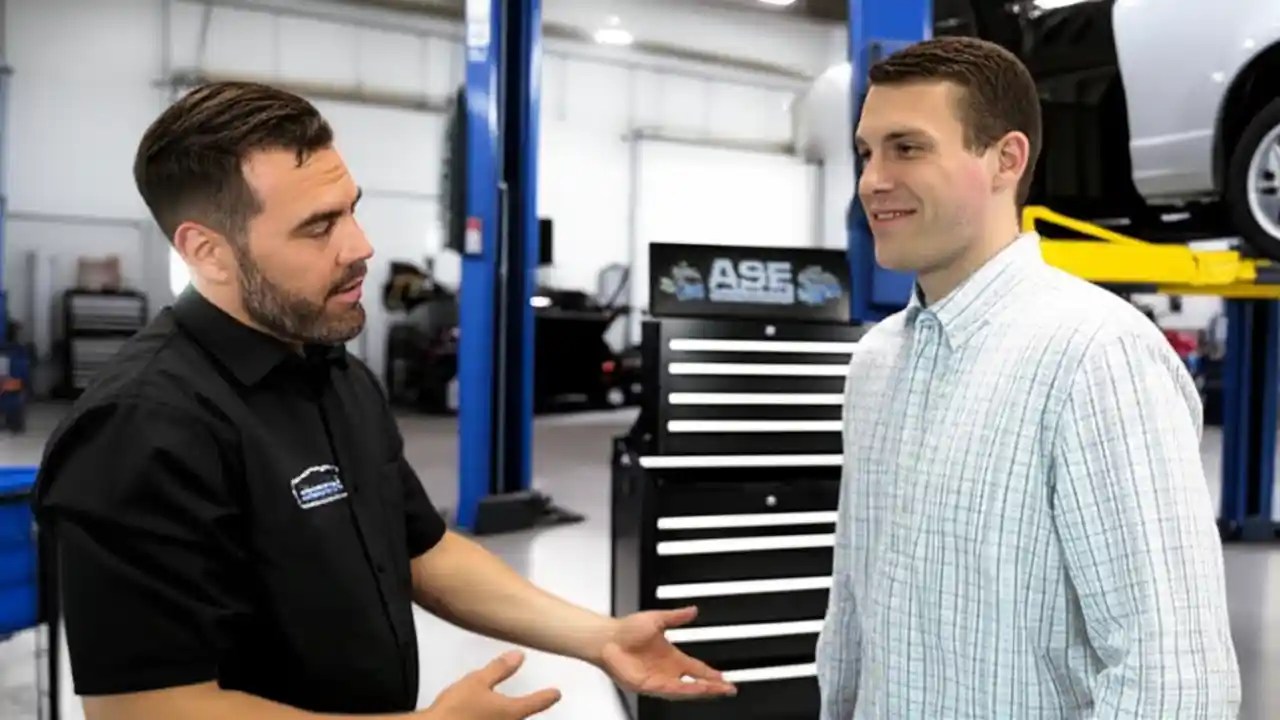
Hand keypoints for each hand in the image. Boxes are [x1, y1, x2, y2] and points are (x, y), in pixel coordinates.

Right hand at [424, 650, 560, 718]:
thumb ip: (499, 669)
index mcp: (510, 711)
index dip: (547, 696)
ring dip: (509, 715)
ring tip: (502, 707)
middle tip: (534, 702)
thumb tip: (517, 657)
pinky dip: (491, 718)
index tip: (556, 693)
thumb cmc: (453, 712)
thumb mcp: (477, 681)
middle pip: (522, 718)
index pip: (536, 702)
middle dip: (527, 710)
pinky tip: (482, 714)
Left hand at [598, 606, 737, 700]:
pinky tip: (696, 689)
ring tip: (717, 690)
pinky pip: (670, 690)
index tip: (725, 678)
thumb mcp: (657, 619)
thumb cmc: (625, 629)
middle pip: (696, 682)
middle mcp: (666, 670)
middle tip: (729, 689)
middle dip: (713, 687)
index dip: (711, 674)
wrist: (607, 637)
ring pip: (686, 689)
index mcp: (671, 657)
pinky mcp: (648, 685)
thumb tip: (693, 609)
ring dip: (703, 690)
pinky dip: (684, 690)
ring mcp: (658, 679)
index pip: (697, 669)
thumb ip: (677, 616)